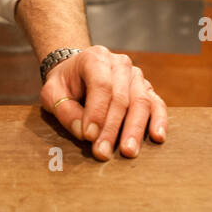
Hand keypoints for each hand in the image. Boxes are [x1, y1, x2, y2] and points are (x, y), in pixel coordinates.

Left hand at [40, 46, 166, 159]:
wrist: (78, 72)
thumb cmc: (65, 84)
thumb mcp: (52, 93)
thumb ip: (64, 110)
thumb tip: (85, 133)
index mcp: (95, 58)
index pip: (101, 85)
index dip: (96, 112)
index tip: (89, 137)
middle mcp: (120, 64)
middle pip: (121, 97)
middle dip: (112, 128)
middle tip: (103, 152)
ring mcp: (136, 76)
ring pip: (141, 102)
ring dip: (135, 129)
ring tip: (128, 151)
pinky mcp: (146, 89)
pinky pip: (157, 104)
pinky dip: (159, 120)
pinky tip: (157, 137)